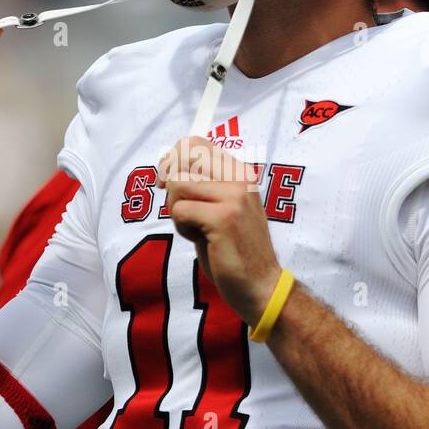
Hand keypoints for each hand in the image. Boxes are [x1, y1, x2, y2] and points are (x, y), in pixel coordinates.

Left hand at [158, 135, 280, 325]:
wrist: (261, 285)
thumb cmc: (234, 250)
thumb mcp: (222, 208)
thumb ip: (202, 186)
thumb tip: (167, 166)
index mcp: (240, 173)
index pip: (196, 143)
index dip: (173, 158)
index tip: (167, 180)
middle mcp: (239, 178)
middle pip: (184, 157)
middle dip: (170, 182)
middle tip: (179, 207)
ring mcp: (233, 196)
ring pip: (178, 184)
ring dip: (176, 209)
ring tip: (196, 228)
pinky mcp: (223, 218)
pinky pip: (180, 210)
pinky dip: (182, 227)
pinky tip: (201, 240)